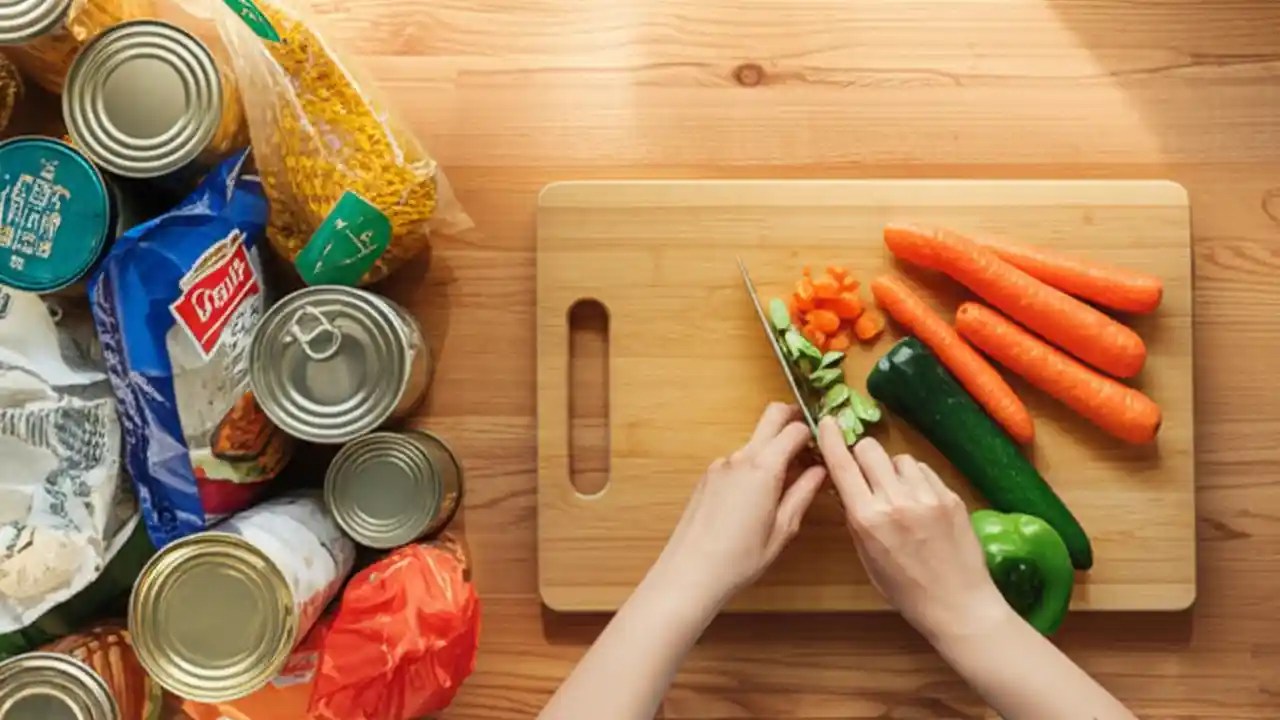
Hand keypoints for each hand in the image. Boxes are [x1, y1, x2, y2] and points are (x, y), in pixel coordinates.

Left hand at [652, 403, 827, 605]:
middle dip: (793, 420)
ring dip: (773, 449)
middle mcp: (739, 457)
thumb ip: (803, 493)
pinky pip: (737, 460)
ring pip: (754, 441)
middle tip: (810, 442)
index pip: (795, 429)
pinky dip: (753, 465)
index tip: (826, 446)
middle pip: (771, 417)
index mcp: (763, 468)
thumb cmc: (741, 558)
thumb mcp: (783, 528)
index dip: (814, 433)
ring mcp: (720, 464)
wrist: (691, 571)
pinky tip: (758, 496)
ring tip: (787, 481)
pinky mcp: (708, 476)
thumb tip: (820, 471)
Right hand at [817, 419, 1010, 641]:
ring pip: (899, 459)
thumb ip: (856, 519)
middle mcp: (895, 501)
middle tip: (868, 472)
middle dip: (863, 456)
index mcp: (868, 519)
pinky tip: (922, 504)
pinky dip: (918, 481)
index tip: (826, 422)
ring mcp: (926, 496)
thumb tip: (848, 488)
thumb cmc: (906, 590)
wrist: (958, 604)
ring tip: (901, 496)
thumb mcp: (867, 558)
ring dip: (893, 470)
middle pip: (870, 449)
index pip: (842, 466)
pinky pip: (925, 472)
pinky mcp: (950, 496)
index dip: (830, 440)